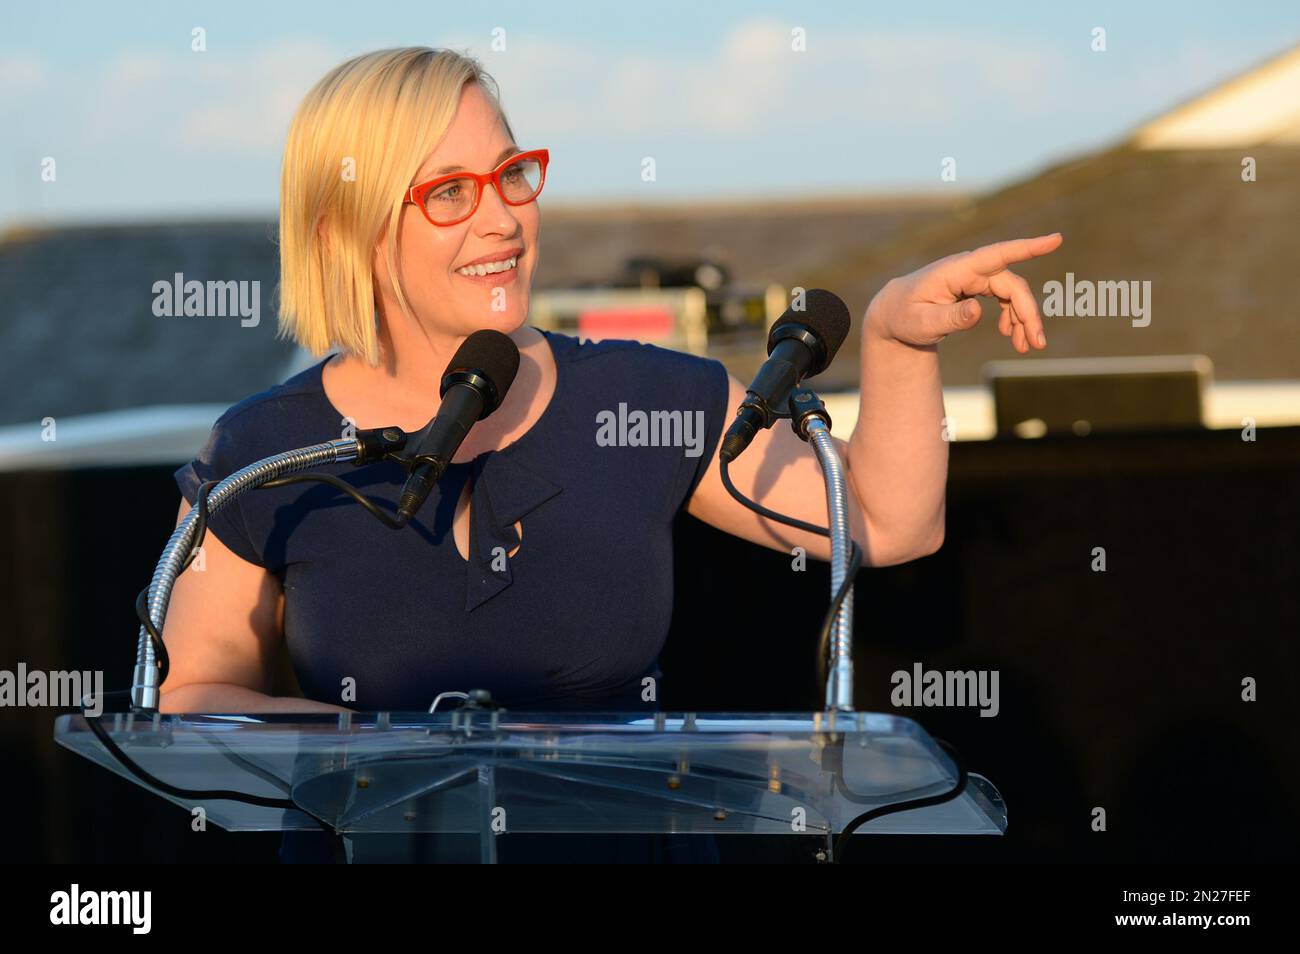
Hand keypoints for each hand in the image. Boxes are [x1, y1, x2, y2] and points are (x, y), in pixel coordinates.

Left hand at [866, 233, 1062, 353]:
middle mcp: (969, 269)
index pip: (996, 255)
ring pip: (1011, 293)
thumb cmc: (904, 317)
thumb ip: (950, 318)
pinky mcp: (976, 287)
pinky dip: (1012, 318)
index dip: (1027, 248)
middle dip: (1028, 313)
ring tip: (1025, 347)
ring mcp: (974, 277)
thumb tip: (979, 311)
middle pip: (1011, 285)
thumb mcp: (922, 324)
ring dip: (1023, 319)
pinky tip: (1011, 336)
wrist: (894, 313)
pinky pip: (1004, 298)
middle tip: (1036, 344)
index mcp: (956, 271)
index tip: (1055, 240)